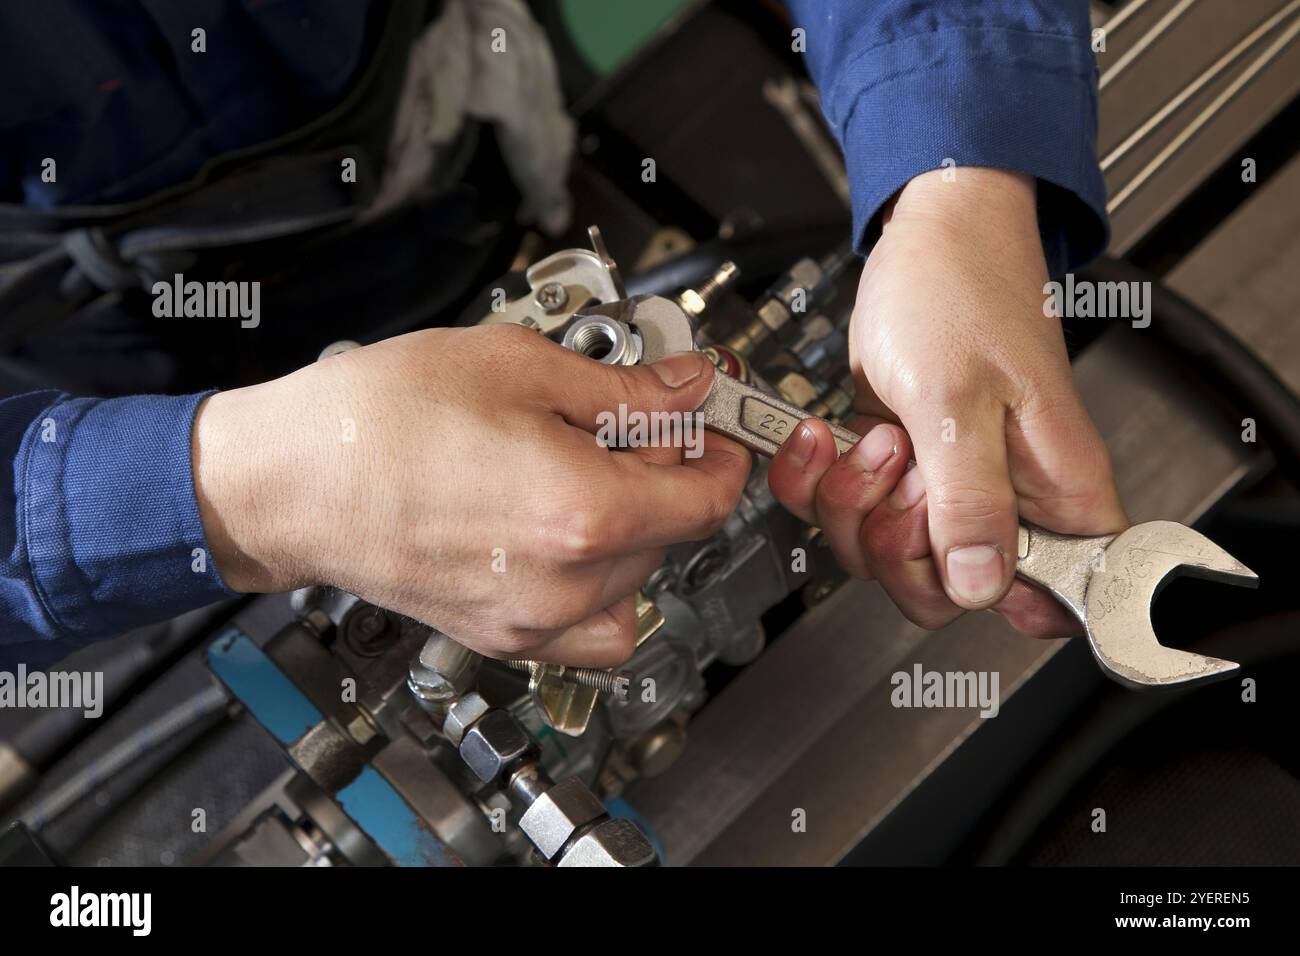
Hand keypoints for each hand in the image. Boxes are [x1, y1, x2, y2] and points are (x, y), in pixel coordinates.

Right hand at [192, 324, 750, 665]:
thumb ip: (624, 388)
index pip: (710, 495)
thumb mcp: (518, 364)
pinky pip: (593, 628)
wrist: (291, 479)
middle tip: (626, 421)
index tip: (708, 420)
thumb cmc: (378, 419)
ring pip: (640, 577)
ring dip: (634, 524)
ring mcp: (533, 620)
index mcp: (583, 509)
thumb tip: (688, 389)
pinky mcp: (501, 637)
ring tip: (579, 471)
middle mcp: (567, 581)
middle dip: (667, 470)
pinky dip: (602, 587)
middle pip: (675, 531)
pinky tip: (565, 537)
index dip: (721, 448)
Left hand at [769, 167, 1127, 636]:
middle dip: (893, 539)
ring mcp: (949, 483)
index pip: (1054, 596)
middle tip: (900, 472)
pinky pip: (850, 508)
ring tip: (873, 435)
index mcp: (1056, 491)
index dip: (997, 599)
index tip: (948, 558)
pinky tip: (834, 435)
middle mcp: (1007, 498)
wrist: (928, 231)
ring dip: (850, 500)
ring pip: (884, 550)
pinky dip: (823, 480)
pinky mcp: (901, 464)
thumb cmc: (960, 287)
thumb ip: (971, 500)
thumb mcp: (957, 398)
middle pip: (941, 586)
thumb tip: (980, 586)